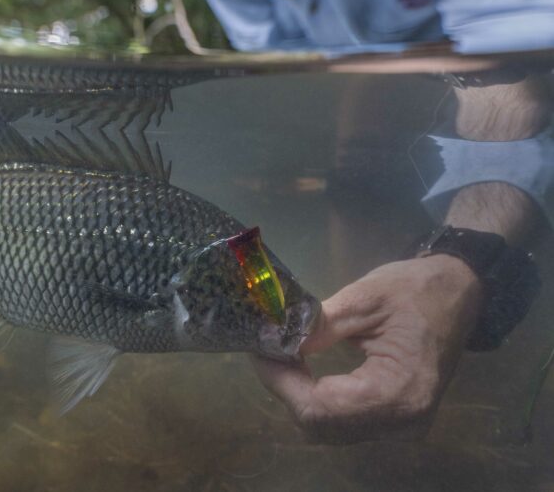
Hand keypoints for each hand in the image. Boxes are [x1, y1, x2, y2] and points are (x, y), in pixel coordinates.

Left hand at [253, 255, 482, 442]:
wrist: (460, 292)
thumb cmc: (417, 290)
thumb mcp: (364, 298)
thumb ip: (319, 326)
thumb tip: (276, 341)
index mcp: (400, 392)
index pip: (322, 407)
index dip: (282, 383)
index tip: (259, 352)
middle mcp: (403, 422)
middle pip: (324, 425)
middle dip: (287, 390)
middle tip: (266, 351)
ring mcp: (402, 425)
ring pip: (332, 429)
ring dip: (300, 396)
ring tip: (280, 357)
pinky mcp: (396, 418)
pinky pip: (346, 421)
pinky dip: (319, 399)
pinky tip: (304, 371)